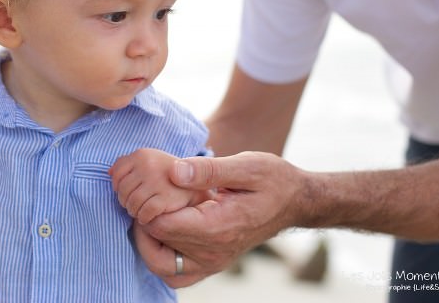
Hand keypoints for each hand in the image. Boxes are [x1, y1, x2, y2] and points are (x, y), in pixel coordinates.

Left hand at [110, 148, 202, 224]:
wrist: (202, 183)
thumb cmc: (170, 175)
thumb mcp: (149, 161)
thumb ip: (129, 164)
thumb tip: (108, 172)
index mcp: (142, 154)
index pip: (116, 173)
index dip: (117, 186)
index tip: (127, 192)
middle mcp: (148, 165)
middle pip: (122, 191)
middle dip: (126, 202)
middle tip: (136, 204)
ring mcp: (157, 181)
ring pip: (131, 204)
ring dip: (135, 212)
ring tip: (142, 210)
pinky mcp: (166, 197)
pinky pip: (144, 213)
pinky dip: (144, 218)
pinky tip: (150, 216)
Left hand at [135, 151, 303, 287]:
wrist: (295, 201)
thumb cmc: (273, 180)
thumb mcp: (247, 165)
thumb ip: (209, 169)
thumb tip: (173, 172)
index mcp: (218, 227)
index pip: (162, 225)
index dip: (147, 203)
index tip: (150, 182)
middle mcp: (213, 252)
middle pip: (156, 243)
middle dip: (143, 216)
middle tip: (146, 192)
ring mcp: (212, 262)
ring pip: (160, 265)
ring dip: (146, 240)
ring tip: (150, 211)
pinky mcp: (211, 263)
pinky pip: (175, 272)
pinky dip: (160, 255)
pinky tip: (162, 228)